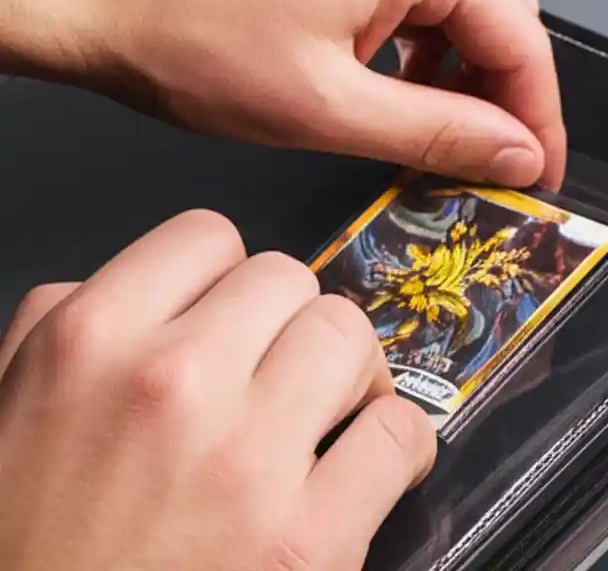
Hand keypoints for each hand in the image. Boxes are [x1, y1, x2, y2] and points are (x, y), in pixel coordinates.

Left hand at [0, 0, 564, 188]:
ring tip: (437, 131)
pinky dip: (421, 39)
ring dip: (461, 67)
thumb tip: (515, 152)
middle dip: (504, 91)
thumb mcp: (328, 107)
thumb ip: (440, 133)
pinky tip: (395, 83)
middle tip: (492, 161)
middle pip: (500, 10)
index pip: (519, 36)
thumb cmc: (182, 34)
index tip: (537, 172)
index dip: (538, 115)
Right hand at [0, 210, 436, 569]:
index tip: (235, 315)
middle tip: (283, 369)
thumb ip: (66, 330)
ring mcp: (246, 460)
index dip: (226, 277)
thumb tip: (144, 288)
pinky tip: (371, 464)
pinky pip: (399, 435)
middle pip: (290, 281)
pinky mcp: (308, 538)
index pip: (207, 238)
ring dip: (351, 372)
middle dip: (290, 323)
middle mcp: (172, 384)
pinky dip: (399, 445)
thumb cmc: (25, 550)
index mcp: (89, 344)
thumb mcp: (8, 412)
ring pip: (352, 337)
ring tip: (333, 409)